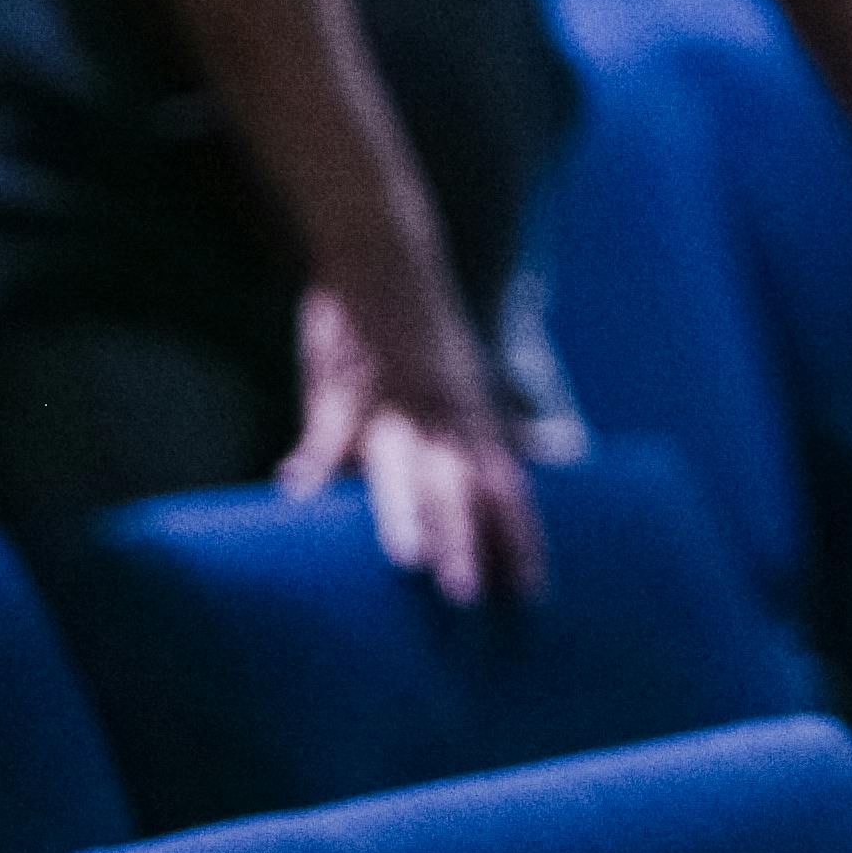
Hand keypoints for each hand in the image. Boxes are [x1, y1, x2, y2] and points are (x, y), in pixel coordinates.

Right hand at [276, 276, 544, 606]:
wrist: (385, 255)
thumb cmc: (425, 330)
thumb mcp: (473, 377)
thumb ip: (503, 420)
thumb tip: (556, 445)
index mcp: (473, 418)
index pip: (508, 487)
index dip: (520, 537)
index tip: (532, 592)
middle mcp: (443, 415)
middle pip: (462, 486)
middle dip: (467, 540)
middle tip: (469, 597)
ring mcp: (395, 402)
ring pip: (405, 465)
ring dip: (406, 511)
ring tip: (408, 560)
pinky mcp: (344, 385)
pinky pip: (327, 430)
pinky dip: (313, 460)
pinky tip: (295, 492)